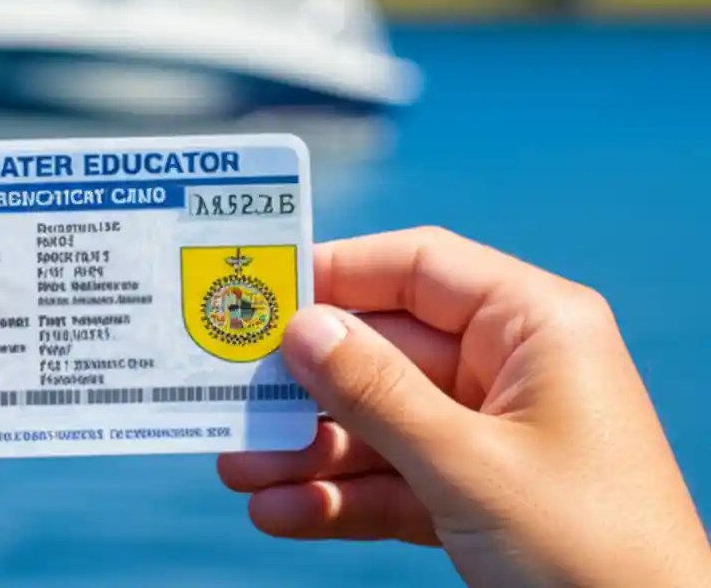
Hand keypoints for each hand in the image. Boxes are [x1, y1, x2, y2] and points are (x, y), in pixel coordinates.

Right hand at [219, 228, 708, 586]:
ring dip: (308, 449)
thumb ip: (376, 392)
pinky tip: (281, 512)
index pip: (419, 268)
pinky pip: (392, 479)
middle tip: (230, 399)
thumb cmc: (589, 551)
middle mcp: (508, 369)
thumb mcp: (468, 466)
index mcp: (533, 328)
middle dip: (305, 387)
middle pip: (382, 351)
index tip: (260, 293)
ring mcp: (489, 434)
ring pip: (378, 421)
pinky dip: (339, 496)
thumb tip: (301, 328)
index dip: (336, 273)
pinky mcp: (474, 494)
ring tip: (238, 471)